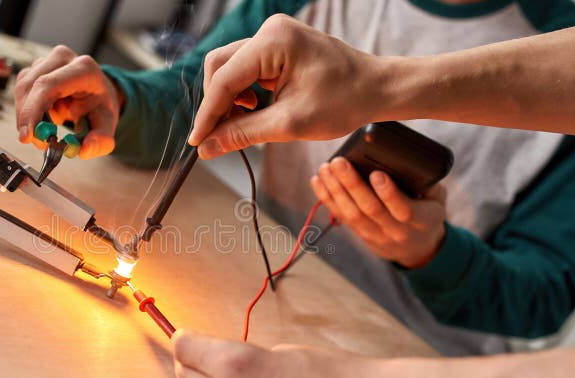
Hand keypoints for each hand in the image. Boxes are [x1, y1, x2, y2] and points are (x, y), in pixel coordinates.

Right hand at [14, 45, 120, 158]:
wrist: (98, 92)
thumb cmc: (100, 106)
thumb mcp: (108, 125)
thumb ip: (101, 140)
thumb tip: (84, 150)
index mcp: (84, 69)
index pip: (49, 85)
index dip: (33, 110)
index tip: (27, 135)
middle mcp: (64, 58)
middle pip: (30, 86)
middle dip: (27, 118)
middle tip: (36, 142)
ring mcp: (47, 61)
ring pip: (22, 89)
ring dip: (27, 115)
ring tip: (46, 131)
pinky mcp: (35, 68)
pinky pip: (22, 91)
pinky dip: (26, 110)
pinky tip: (41, 120)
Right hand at [189, 14, 390, 158]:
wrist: (377, 89)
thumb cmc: (345, 101)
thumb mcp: (290, 124)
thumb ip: (243, 135)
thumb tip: (207, 148)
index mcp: (274, 41)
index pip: (225, 79)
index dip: (208, 114)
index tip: (197, 142)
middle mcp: (269, 32)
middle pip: (220, 67)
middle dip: (216, 104)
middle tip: (219, 137)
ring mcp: (273, 37)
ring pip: (229, 69)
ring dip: (229, 100)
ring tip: (242, 125)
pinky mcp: (276, 48)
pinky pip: (245, 69)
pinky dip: (242, 94)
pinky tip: (253, 111)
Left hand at [310, 157, 445, 268]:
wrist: (418, 248)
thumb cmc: (428, 211)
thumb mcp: (437, 199)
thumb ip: (425, 182)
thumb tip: (403, 158)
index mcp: (423, 221)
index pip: (404, 210)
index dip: (389, 193)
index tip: (377, 174)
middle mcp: (397, 231)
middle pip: (371, 210)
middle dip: (353, 185)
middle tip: (339, 162)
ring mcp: (376, 236)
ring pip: (353, 214)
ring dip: (336, 190)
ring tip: (326, 168)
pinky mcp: (360, 235)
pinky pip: (341, 217)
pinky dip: (327, 198)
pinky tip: (317, 180)